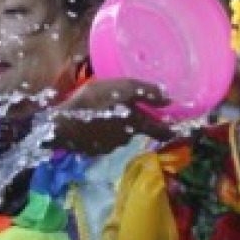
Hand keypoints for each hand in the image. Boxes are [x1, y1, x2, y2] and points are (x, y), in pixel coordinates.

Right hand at [48, 78, 171, 154]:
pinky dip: (100, 131)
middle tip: (123, 108)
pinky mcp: (93, 150)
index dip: (170, 130)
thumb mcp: (122, 88)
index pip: (160, 131)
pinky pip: (102, 139)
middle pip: (136, 130)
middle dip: (133, 121)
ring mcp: (109, 147)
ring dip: (115, 125)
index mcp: (136, 124)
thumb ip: (147, 93)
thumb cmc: (93, 102)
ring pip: (118, 134)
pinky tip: (90, 122)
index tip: (177, 131)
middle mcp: (126, 139)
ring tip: (101, 112)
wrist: (62, 125)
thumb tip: (169, 100)